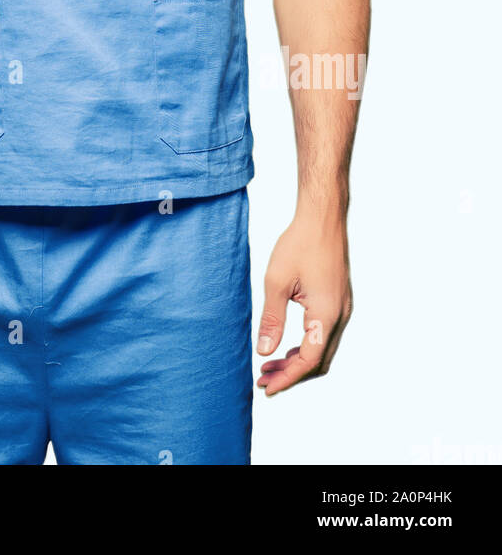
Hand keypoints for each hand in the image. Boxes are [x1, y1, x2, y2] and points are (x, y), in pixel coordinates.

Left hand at [256, 213, 352, 395]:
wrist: (323, 218)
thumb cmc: (299, 243)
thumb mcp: (276, 281)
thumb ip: (271, 319)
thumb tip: (264, 352)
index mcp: (326, 314)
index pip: (308, 361)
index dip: (287, 378)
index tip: (266, 388)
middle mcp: (340, 316)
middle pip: (319, 361)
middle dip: (292, 374)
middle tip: (263, 380)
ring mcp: (342, 309)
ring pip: (323, 349)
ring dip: (298, 361)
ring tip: (270, 365)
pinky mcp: (338, 301)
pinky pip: (324, 334)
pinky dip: (306, 346)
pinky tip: (287, 345)